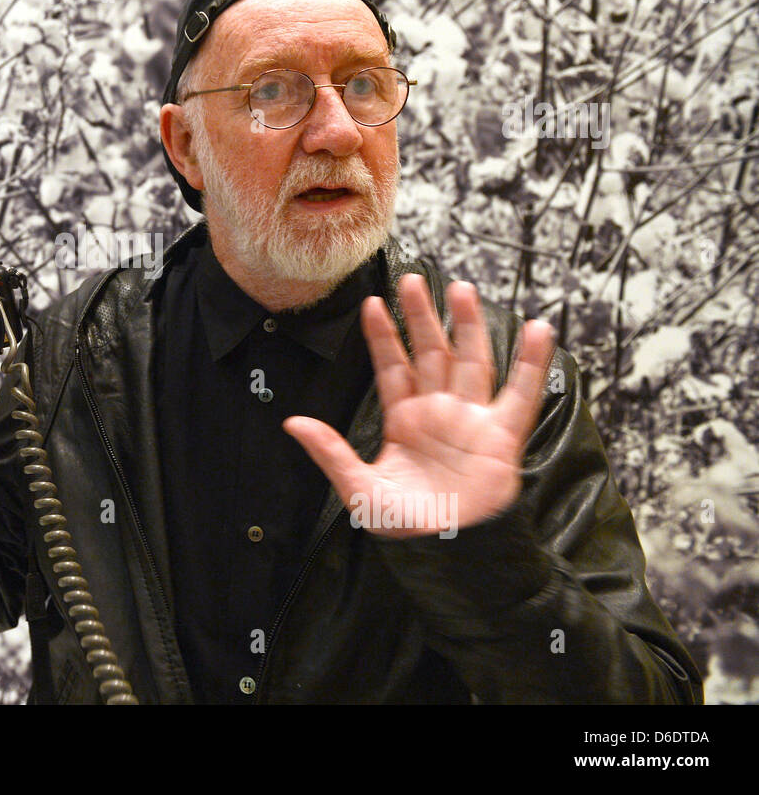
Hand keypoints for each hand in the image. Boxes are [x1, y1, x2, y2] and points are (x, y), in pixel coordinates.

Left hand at [283, 274, 555, 537]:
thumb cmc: (405, 524)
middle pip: (431, 352)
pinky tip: (537, 330)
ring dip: (468, 325)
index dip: (383, 336)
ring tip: (462, 288)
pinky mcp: (502, 436)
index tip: (372, 304)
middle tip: (414, 279)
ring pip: (471, 361)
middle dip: (422, 317)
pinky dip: (530, 362)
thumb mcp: (358, 487)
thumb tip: (292, 422)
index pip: (392, 367)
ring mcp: (471, 420)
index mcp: (404, 421)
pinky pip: (520, 393)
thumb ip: (330, 451)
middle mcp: (438, 412)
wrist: (447, 552)